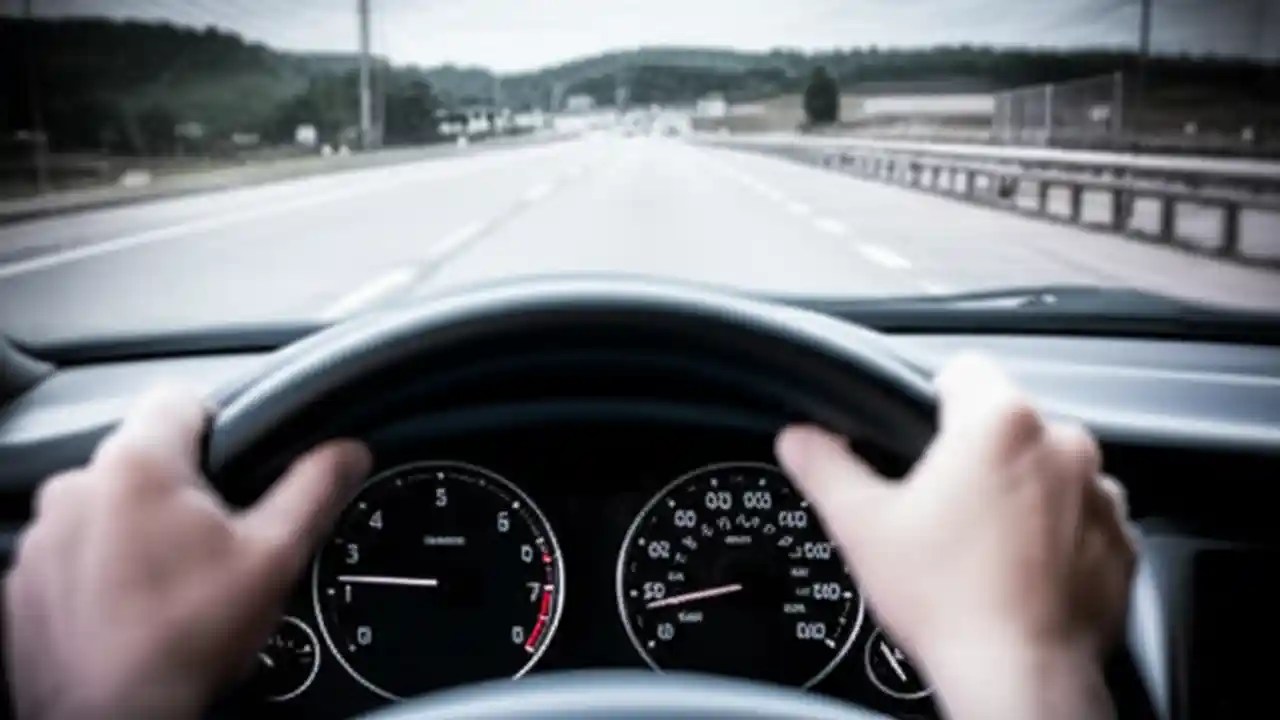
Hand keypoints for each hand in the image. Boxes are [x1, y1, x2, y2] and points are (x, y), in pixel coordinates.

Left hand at [4, 386, 370, 719]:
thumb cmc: (183, 641)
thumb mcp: (273, 558)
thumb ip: (314, 490)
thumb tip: (348, 453)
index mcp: (138, 464)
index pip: (182, 396)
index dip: (221, 423)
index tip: (236, 464)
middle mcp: (75, 488)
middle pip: (145, 456)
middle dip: (183, 490)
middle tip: (216, 543)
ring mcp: (41, 536)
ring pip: (106, 505)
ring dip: (138, 529)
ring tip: (175, 583)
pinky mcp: (24, 579)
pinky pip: (73, 550)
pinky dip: (101, 568)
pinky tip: (134, 607)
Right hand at [776, 354, 1135, 719]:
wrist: (1018, 677)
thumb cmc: (948, 602)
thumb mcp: (862, 525)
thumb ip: (823, 466)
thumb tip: (798, 439)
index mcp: (998, 423)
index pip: (963, 370)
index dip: (931, 399)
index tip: (919, 436)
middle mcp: (1062, 446)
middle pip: (1006, 423)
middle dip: (975, 456)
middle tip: (941, 508)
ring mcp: (1100, 495)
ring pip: (1047, 469)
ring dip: (1020, 492)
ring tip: (981, 545)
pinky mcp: (1120, 541)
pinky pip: (1082, 517)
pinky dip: (1056, 534)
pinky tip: (1018, 569)